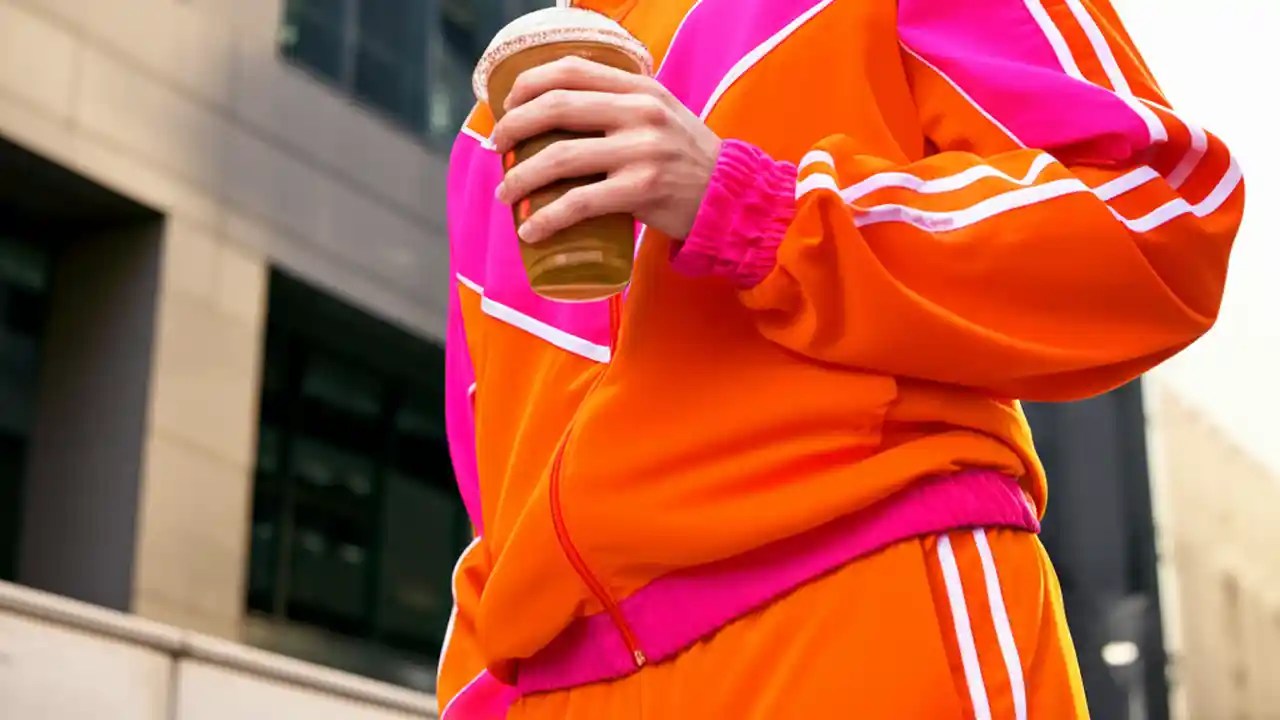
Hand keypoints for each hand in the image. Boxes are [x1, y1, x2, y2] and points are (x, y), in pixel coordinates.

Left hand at [491, 56, 721, 243]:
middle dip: (513, 128)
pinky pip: (579, 203)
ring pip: (559, 158)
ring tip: (506, 194)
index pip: (569, 69)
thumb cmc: (685, 158)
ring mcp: (641, 151)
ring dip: (520, 178)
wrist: (730, 197)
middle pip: (555, 108)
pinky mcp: (642, 191)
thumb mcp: (658, 115)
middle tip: (498, 149)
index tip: (506, 108)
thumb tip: (553, 111)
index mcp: (638, 88)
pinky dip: (546, 218)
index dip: (526, 85)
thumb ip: (618, 104)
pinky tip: (529, 230)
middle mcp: (639, 112)